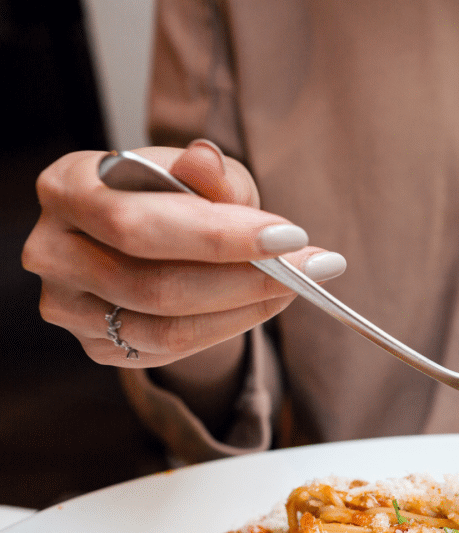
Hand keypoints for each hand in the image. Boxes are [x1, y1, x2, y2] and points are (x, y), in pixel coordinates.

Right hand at [22, 140, 345, 369]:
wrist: (153, 238)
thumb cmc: (171, 196)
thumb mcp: (199, 173)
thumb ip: (208, 174)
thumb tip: (206, 162)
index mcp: (68, 187)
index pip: (138, 223)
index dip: (218, 235)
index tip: (289, 236)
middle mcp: (54, 250)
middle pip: (154, 284)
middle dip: (245, 277)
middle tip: (309, 266)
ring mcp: (69, 305)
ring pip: (166, 326)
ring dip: (245, 308)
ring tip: (296, 284)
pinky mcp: (97, 345)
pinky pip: (170, 349)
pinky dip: (228, 327)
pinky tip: (263, 304)